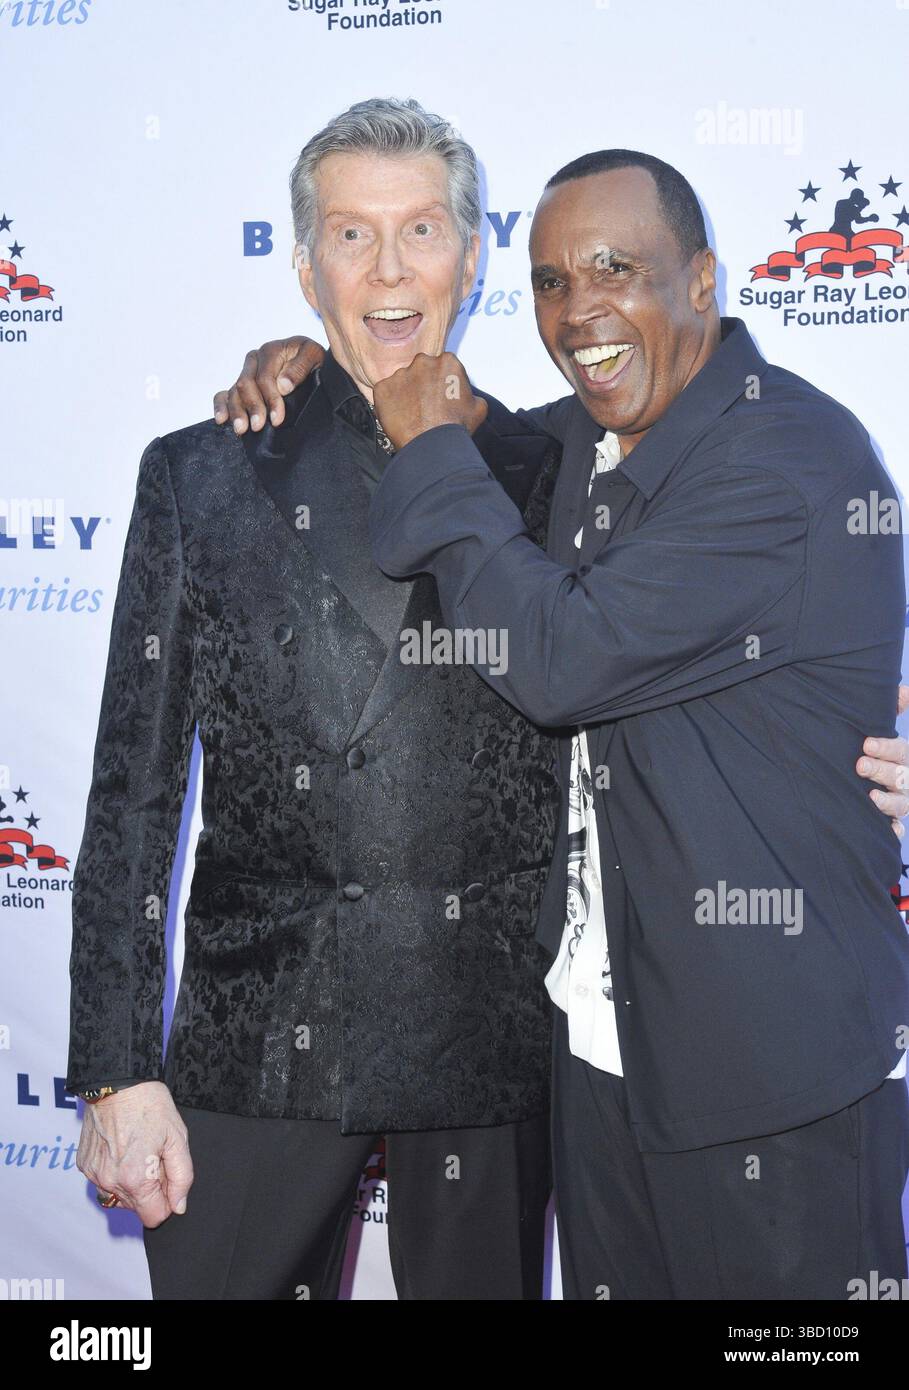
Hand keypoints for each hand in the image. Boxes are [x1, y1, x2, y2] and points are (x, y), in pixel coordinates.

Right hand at [76, 1081, 192, 1227]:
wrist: (117, 1083)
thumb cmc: (150, 1106)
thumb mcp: (178, 1139)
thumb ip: (181, 1178)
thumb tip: (178, 1206)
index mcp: (135, 1179)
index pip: (153, 1217)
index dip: (166, 1201)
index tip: (167, 1178)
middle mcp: (110, 1182)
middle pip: (136, 1206)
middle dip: (149, 1189)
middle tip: (153, 1157)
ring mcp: (93, 1174)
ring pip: (118, 1196)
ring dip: (130, 1182)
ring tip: (137, 1151)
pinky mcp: (84, 1164)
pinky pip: (103, 1180)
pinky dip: (114, 1171)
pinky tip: (121, 1148)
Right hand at [213, 337, 325, 434]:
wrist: (311, 363)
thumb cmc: (312, 359)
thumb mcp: (313, 355)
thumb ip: (300, 367)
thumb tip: (283, 386)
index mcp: (270, 351)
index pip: (264, 378)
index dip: (270, 399)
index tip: (277, 418)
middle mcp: (254, 360)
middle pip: (246, 384)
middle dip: (253, 407)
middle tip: (258, 426)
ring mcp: (246, 373)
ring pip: (234, 391)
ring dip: (236, 411)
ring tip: (242, 429)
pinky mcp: (241, 386)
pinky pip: (223, 394)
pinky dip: (221, 407)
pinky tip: (222, 420)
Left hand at [372, 352, 487, 450]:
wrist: (433, 446)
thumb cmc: (456, 427)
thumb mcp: (478, 406)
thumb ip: (470, 392)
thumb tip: (464, 394)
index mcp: (447, 362)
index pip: (443, 367)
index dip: (443, 382)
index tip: (442, 396)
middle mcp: (422, 362)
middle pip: (421, 370)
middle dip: (423, 384)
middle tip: (426, 406)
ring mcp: (400, 374)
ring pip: (403, 381)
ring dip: (406, 393)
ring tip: (412, 415)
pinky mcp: (383, 388)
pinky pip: (385, 393)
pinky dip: (390, 403)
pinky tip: (400, 418)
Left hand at [856, 684, 908, 837]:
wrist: (857, 775)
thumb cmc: (871, 749)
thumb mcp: (879, 728)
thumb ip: (893, 707)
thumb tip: (905, 689)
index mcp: (903, 757)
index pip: (901, 751)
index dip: (886, 748)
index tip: (866, 743)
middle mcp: (906, 780)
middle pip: (901, 777)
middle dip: (882, 771)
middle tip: (860, 765)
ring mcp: (900, 802)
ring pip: (901, 804)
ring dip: (888, 801)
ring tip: (871, 796)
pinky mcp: (891, 822)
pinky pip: (896, 830)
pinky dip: (894, 831)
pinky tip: (889, 832)